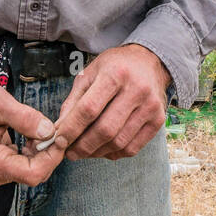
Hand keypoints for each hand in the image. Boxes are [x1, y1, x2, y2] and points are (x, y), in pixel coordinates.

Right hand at [0, 76, 65, 188]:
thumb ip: (24, 118)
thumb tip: (48, 132)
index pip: (32, 173)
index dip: (51, 157)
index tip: (59, 136)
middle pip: (34, 174)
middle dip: (49, 152)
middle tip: (54, 128)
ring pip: (32, 170)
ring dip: (42, 151)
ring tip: (41, 128)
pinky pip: (25, 165)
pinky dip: (34, 151)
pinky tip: (33, 134)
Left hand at [52, 44, 171, 160]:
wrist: (149, 61)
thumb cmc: (114, 67)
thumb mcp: (90, 74)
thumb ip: (73, 101)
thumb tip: (59, 130)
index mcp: (115, 73)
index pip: (89, 109)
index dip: (71, 129)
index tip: (58, 141)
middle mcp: (136, 89)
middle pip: (105, 129)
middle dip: (83, 146)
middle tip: (69, 152)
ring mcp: (150, 106)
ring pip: (118, 142)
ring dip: (96, 153)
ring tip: (83, 152)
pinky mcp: (158, 120)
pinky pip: (132, 148)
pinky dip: (113, 154)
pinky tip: (102, 150)